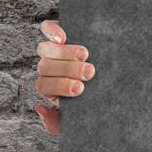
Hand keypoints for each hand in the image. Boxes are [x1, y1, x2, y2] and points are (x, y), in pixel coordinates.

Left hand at [33, 19, 94, 135]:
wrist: (112, 71)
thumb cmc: (93, 98)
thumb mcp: (80, 114)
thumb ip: (58, 123)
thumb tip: (39, 108)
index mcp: (50, 88)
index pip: (45, 87)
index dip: (60, 86)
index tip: (80, 89)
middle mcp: (47, 68)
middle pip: (45, 68)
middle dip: (67, 70)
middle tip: (90, 72)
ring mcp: (51, 49)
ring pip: (45, 50)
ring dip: (64, 53)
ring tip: (85, 55)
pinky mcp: (57, 31)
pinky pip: (46, 28)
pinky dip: (51, 31)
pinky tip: (62, 38)